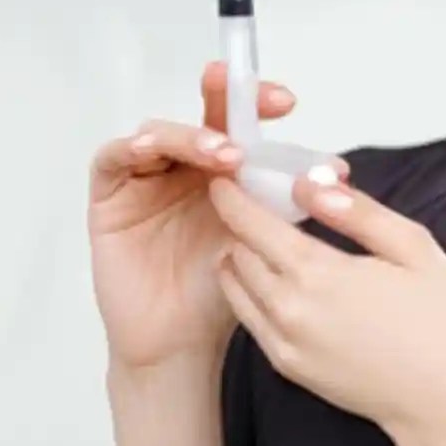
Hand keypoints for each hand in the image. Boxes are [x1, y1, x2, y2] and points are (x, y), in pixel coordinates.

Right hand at [89, 62, 296, 370]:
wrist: (182, 344)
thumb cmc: (222, 295)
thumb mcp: (263, 243)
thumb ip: (286, 204)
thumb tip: (335, 174)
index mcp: (223, 174)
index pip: (238, 124)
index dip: (257, 104)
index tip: (287, 102)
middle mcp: (184, 169)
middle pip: (198, 118)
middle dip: (227, 101)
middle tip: (259, 106)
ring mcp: (145, 179)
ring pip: (162, 134)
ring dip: (193, 136)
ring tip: (225, 154)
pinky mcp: (110, 197)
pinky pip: (113, 158)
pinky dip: (134, 147)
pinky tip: (156, 149)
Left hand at [209, 176, 445, 438]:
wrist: (441, 401)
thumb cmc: (439, 321)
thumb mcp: (414, 247)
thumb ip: (357, 211)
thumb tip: (308, 184)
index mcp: (318, 273)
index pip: (251, 224)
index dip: (233, 197)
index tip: (226, 182)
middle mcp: (289, 309)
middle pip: (238, 251)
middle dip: (242, 225)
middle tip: (258, 208)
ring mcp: (283, 342)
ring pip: (237, 286)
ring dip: (243, 260)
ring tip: (264, 242)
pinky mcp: (287, 366)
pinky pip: (249, 319)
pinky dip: (250, 294)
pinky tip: (276, 283)